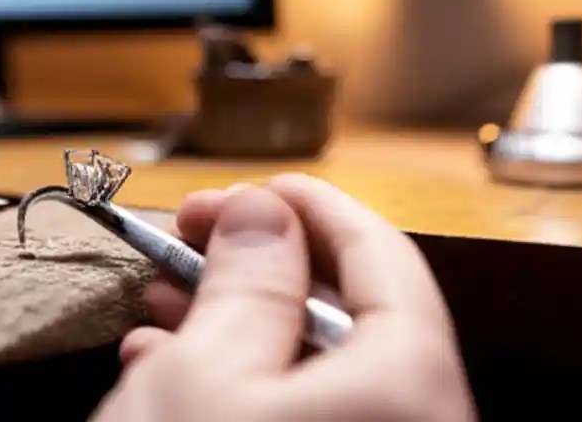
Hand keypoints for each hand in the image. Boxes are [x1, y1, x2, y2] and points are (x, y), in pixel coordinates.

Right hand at [93, 175, 475, 420]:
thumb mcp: (202, 370)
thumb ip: (245, 278)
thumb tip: (263, 213)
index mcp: (408, 385)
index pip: (383, 252)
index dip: (310, 203)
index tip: (257, 184)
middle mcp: (416, 420)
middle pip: (350, 311)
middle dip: (256, 266)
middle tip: (193, 238)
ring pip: (319, 367)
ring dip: (236, 324)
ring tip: (165, 302)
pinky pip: (305, 413)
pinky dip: (245, 384)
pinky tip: (173, 369)